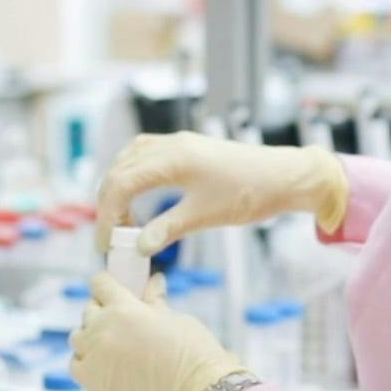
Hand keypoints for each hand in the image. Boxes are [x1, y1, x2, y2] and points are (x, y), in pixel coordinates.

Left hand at [70, 272, 243, 390]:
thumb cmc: (194, 354)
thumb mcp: (175, 319)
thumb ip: (155, 302)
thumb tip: (153, 281)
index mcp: (124, 308)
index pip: (100, 284)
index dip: (108, 285)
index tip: (115, 291)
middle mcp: (103, 330)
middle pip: (89, 310)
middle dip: (103, 311)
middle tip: (123, 322)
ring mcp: (95, 358)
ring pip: (78, 337)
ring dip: (91, 336)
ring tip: (113, 345)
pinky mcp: (93, 384)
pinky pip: (76, 365)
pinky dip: (85, 361)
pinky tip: (103, 364)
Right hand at [95, 132, 348, 255]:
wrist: (284, 176)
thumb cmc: (249, 193)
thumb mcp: (206, 216)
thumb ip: (167, 229)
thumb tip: (138, 247)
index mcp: (173, 159)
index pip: (121, 184)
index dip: (107, 216)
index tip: (106, 244)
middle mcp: (171, 145)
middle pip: (119, 170)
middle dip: (108, 204)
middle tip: (111, 237)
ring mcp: (178, 143)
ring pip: (129, 159)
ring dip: (118, 187)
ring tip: (123, 219)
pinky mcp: (187, 148)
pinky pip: (145, 154)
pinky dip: (133, 175)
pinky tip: (138, 196)